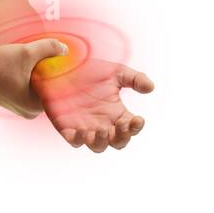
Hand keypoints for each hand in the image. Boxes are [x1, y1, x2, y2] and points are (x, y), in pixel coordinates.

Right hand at [0, 38, 67, 117]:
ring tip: (39, 60)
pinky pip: (26, 89)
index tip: (64, 63)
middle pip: (47, 91)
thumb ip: (48, 48)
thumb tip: (65, 48)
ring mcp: (17, 108)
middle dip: (50, 75)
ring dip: (38, 76)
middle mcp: (28, 112)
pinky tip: (25, 66)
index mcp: (36, 106)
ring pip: (36, 89)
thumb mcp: (27, 52)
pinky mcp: (8, 100)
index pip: (58, 92)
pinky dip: (27, 78)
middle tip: (53, 58)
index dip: (62, 76)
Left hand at [34, 56, 154, 152]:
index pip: (131, 127)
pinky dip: (78, 139)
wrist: (62, 66)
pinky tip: (82, 131)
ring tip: (101, 130)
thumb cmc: (89, 70)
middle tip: (122, 124)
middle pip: (117, 141)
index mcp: (117, 113)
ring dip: (101, 141)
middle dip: (121, 136)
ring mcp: (86, 128)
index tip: (138, 119)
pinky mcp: (67, 127)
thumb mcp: (115, 72)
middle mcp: (103, 124)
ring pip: (97, 146)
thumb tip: (151, 87)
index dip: (136, 127)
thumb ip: (134, 78)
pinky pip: (74, 141)